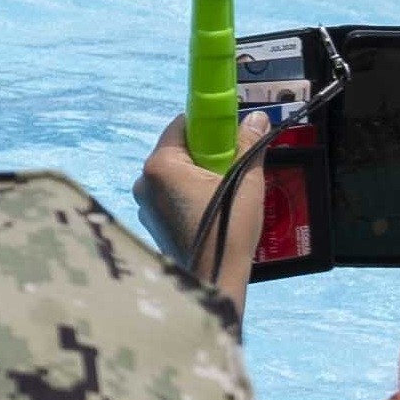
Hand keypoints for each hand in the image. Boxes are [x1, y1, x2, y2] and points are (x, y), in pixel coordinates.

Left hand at [135, 107, 270, 299]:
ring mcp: (144, 206)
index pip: (181, 124)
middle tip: (233, 166)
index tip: (230, 133)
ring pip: (175, 175)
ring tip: (226, 192)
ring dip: (199, 176)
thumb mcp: (245, 181)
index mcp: (159, 165)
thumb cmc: (227, 230)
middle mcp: (143, 182)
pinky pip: (171, 196)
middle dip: (206, 154)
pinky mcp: (151, 224)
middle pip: (178, 151)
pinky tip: (212, 208)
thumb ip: (248, 145)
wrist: (214, 281)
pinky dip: (190, 196)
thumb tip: (256, 118)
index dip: (208, 125)